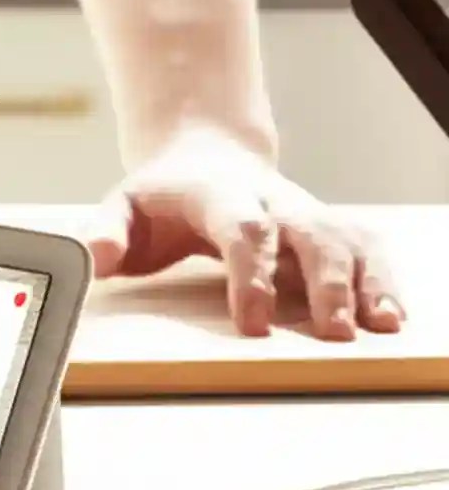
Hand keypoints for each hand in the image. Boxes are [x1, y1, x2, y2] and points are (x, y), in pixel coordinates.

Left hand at [85, 126, 405, 340]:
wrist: (204, 155)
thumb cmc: (161, 197)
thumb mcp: (122, 206)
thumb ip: (106, 232)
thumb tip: (97, 258)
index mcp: (221, 195)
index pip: (245, 231)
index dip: (253, 275)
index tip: (252, 324)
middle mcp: (273, 201)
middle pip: (310, 234)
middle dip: (325, 284)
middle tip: (332, 334)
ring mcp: (304, 213)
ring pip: (347, 239)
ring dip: (366, 282)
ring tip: (381, 326)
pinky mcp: (325, 227)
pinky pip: (364, 246)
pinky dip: (381, 278)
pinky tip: (391, 315)